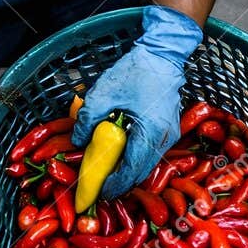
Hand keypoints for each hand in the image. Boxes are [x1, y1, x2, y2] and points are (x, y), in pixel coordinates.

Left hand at [73, 5, 203, 197]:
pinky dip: (136, 161)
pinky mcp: (169, 130)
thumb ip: (88, 118)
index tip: (100, 192)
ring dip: (129, 173)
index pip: (131, 169)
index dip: (115, 184)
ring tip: (109, 177)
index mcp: (150, 131)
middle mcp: (165, 138)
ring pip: (148, 165)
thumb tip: (77, 140)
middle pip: (142, 172)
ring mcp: (170, 135)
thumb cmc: (137, 70)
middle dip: (122, 184)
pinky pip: (152, 153)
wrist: (163, 55)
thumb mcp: (104, 92)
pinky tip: (122, 159)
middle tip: (102, 190)